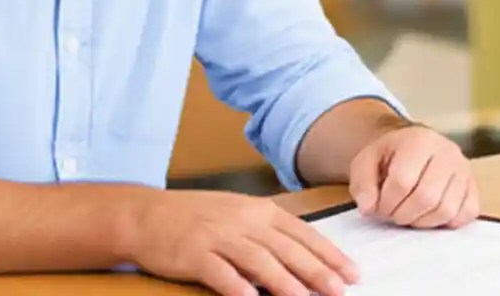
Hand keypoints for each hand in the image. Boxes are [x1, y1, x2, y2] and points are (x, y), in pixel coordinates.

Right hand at [123, 189, 356, 295]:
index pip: (304, 234)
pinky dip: (237, 286)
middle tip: (340, 289)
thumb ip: (270, 233)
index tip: (352, 272)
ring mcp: (219, 236)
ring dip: (285, 282)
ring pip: (260, 260)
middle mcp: (244, 221)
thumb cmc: (198, 216)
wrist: (147, 214)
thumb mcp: (240, 214)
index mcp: (261, 210)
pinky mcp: (195, 253)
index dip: (330, 254)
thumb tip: (303, 257)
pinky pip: (220, 272)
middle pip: (288, 248)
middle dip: (317, 271)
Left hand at [348, 124, 479, 228]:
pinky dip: (448, 222)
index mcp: (419, 140)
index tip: (378, 206)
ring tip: (410, 213)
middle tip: (393, 213)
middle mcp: (448, 151)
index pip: (403, 181)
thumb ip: (362, 184)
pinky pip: (468, 213)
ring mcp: (465, 169)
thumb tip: (369, 207)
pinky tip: (430, 214)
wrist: (412, 146)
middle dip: (403, 215)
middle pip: (427, 197)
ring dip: (423, 222)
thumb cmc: (389, 157)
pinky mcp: (474, 186)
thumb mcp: (365, 162)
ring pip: (447, 210)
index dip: (386, 203)